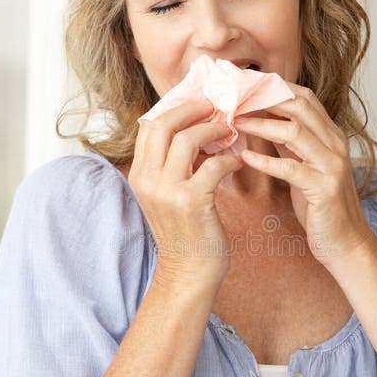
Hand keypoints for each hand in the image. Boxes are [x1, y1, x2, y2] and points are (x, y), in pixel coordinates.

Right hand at [128, 99, 242, 287]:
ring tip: (229, 132)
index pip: (150, 125)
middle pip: (164, 124)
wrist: (189, 272)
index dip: (176, 108)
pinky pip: (214, 164)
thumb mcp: (168, 194)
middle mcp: (147, 179)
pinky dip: (230, 158)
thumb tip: (195, 130)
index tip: (200, 104)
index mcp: (139, 174)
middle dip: (193, 110)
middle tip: (216, 108)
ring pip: (188, 139)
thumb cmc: (186, 232)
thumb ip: (174, 165)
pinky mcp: (191, 202)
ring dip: (213, 130)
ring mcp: (167, 190)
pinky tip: (238, 161)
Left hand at [235, 84, 372, 267]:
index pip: (304, 97)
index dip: (274, 87)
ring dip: (261, 124)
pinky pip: (290, 168)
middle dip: (264, 98)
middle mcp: (335, 144)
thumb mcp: (304, 166)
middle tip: (234, 99)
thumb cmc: (321, 207)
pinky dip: (265, 161)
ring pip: (295, 131)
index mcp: (330, 135)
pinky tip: (244, 158)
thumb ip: (289, 144)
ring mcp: (332, 165)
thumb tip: (261, 121)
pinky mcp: (324, 188)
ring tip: (235, 123)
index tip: (244, 86)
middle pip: (300, 105)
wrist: (346, 244)